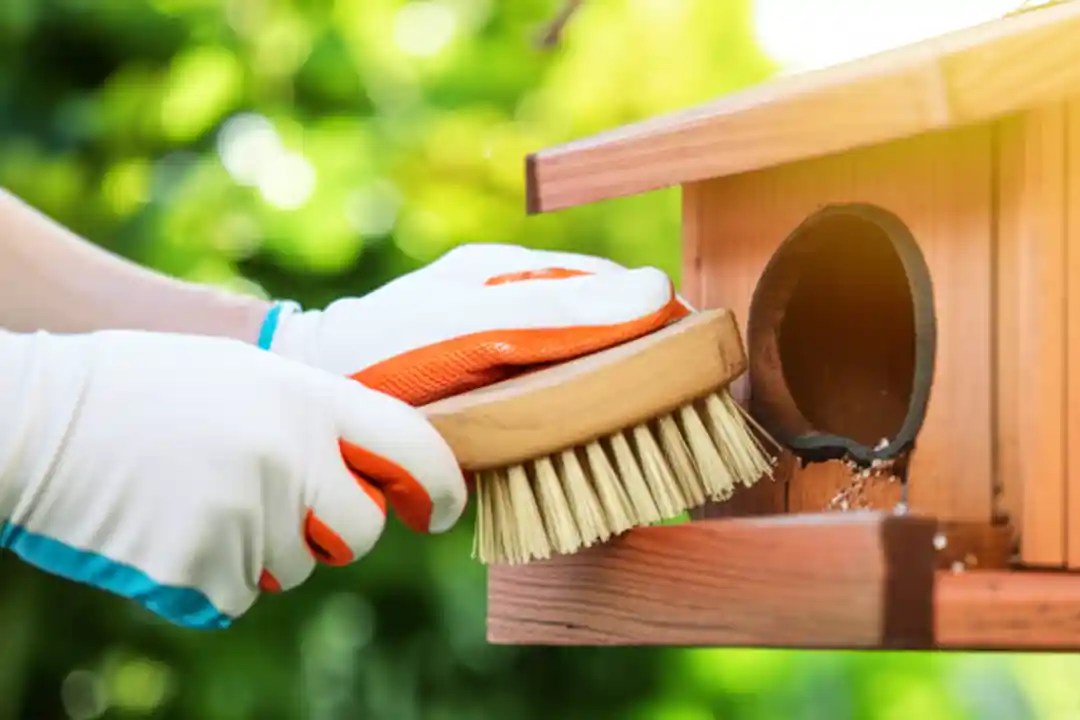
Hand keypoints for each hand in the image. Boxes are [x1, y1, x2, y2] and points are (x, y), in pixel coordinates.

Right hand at [0, 329, 462, 628]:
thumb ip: (314, 415)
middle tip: (286, 510)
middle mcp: (289, 457)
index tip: (441, 509)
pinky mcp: (202, 568)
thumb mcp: (244, 374)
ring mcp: (247, 515)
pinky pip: (238, 596)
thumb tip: (373, 464)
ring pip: (297, 569)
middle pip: (362, 531)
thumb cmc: (143, 388)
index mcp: (306, 398)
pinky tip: (169, 532)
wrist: (38, 417)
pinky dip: (211, 579)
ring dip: (263, 551)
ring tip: (198, 500)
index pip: (413, 448)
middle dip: (338, 532)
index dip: (443, 485)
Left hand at [262, 243, 687, 405]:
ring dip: (608, 413)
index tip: (693, 379)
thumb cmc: (382, 355)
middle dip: (639, 379)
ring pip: (588, 374)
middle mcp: (515, 303)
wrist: (310, 402)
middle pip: (610, 333)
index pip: (622, 289)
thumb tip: (657, 292)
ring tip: (617, 444)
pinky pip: (554, 406)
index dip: (664, 331)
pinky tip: (567, 452)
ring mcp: (503, 347)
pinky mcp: (492, 392)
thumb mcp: (471, 326)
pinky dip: (570, 432)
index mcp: (515, 271)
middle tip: (657, 425)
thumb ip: (558, 312)